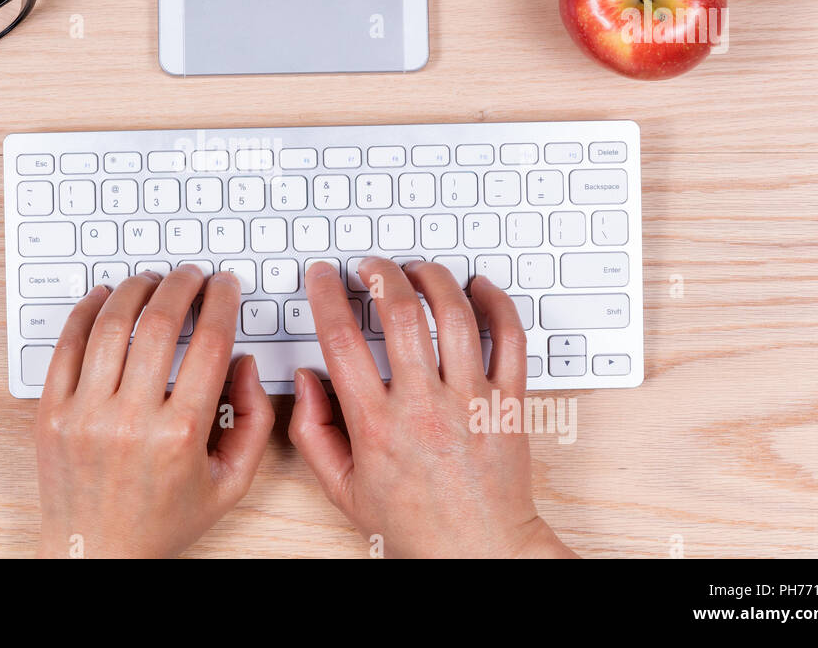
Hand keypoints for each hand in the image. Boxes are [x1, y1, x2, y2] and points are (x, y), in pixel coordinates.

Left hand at [35, 264, 273, 557]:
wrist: (96, 554)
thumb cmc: (163, 521)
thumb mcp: (230, 483)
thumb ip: (253, 421)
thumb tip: (244, 363)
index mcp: (181, 434)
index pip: (209, 342)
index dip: (221, 301)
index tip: (224, 286)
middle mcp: (131, 420)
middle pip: (160, 322)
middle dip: (182, 285)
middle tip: (191, 275)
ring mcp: (85, 414)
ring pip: (112, 324)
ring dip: (135, 289)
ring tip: (151, 280)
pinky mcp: (52, 413)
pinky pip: (67, 345)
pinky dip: (86, 311)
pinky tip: (104, 296)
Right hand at [289, 258, 574, 557]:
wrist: (480, 551)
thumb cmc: (414, 523)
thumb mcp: (342, 489)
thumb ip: (312, 432)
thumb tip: (307, 379)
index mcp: (377, 425)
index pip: (341, 340)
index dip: (326, 296)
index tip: (322, 277)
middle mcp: (425, 406)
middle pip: (400, 314)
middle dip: (380, 274)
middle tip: (370, 266)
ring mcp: (472, 401)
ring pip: (456, 315)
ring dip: (433, 279)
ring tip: (417, 270)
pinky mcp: (509, 403)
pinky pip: (511, 339)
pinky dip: (497, 303)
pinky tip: (478, 288)